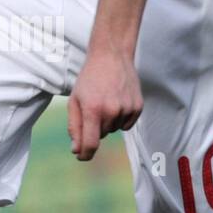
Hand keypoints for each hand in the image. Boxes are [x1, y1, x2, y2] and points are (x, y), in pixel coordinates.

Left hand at [68, 45, 142, 160]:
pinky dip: (120, 118)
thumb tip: (77, 150)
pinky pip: (126, 125)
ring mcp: (127, 109)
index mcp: (93, 109)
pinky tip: (117, 101)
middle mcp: (112, 111)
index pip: (90, 144)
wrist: (111, 56)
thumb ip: (74, 127)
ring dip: (108, 121)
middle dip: (94, 127)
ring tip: (106, 100)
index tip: (82, 156)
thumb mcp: (75, 100)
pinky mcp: (138, 107)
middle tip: (93, 106)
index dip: (85, 154)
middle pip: (101, 135)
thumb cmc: (89, 79)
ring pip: (113, 130)